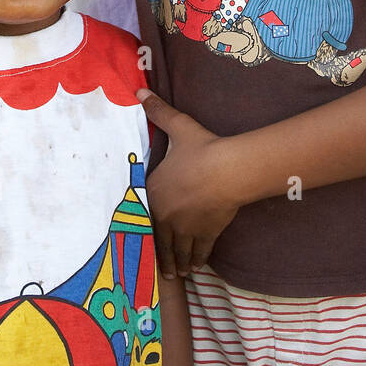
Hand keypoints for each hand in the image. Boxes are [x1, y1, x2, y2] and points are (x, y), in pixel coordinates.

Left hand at [137, 89, 237, 278]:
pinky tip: (196, 267)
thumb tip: (139, 91)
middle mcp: (166, 216)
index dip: (145, 230)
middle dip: (161, 256)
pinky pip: (199, 251)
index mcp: (155, 194)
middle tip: (161, 269)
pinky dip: (197, 260)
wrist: (226, 170)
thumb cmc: (201, 149)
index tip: (143, 241)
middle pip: (161, 241)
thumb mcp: (178, 128)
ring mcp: (186, 228)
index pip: (145, 217)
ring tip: (177, 274)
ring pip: (179, 251)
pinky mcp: (207, 233)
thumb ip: (158, 111)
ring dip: (177, 263)